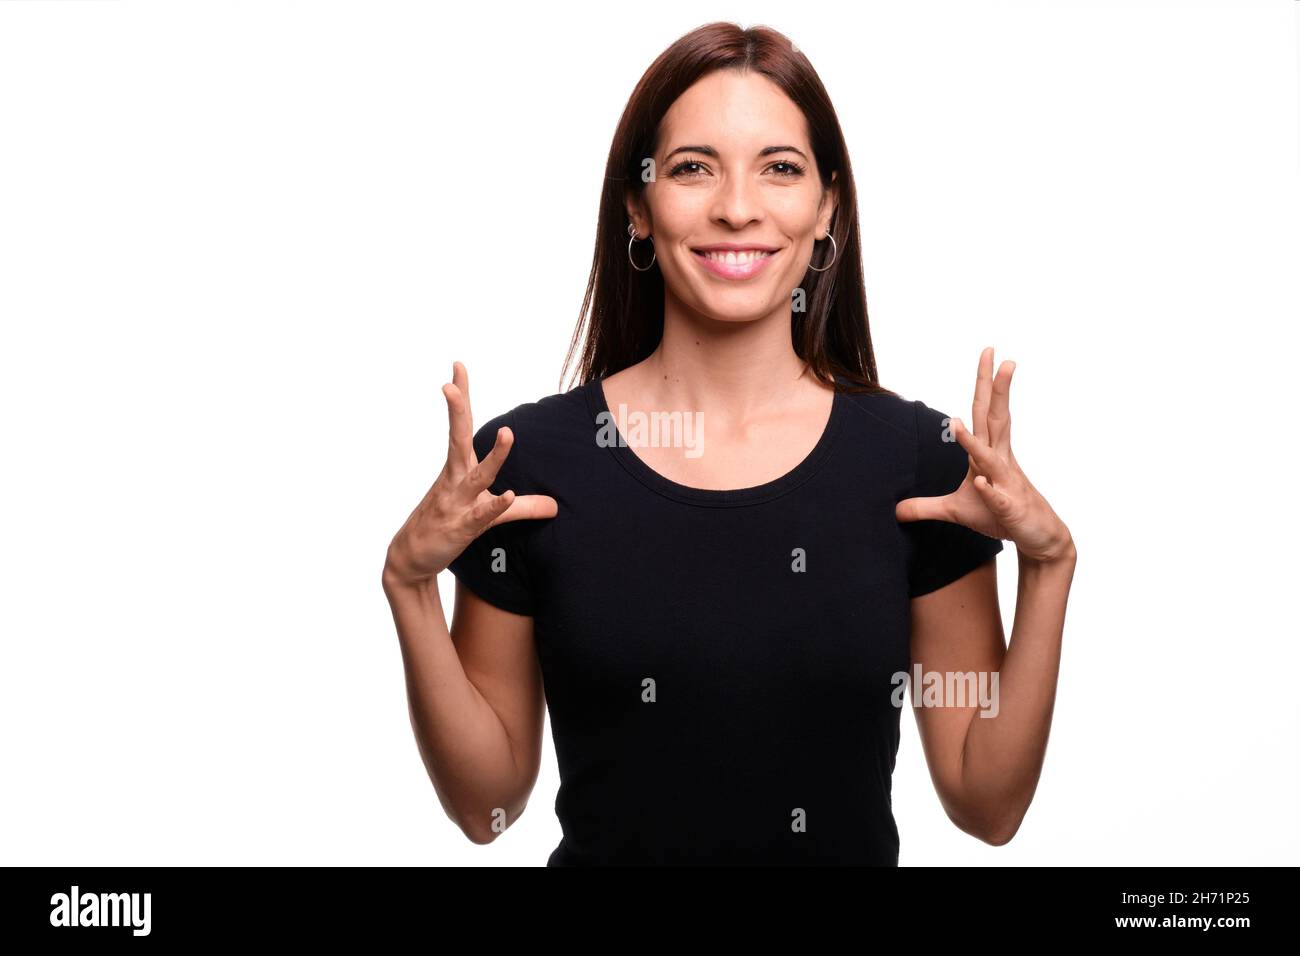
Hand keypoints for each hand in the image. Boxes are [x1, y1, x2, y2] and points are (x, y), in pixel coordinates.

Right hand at [384, 361, 558, 587]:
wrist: (413, 559)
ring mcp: (456, 502)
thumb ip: (521, 508)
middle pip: (457, 438)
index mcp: (458, 468)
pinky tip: (508, 494)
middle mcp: (455, 479)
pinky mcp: (460, 527)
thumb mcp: (487, 515)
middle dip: (457, 410)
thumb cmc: (449, 527)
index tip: (457, 366)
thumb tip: (555, 506)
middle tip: (451, 382)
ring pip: (477, 475)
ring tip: (509, 434)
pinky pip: (481, 515)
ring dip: (494, 457)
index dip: (461, 397)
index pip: (460, 426)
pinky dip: (495, 505)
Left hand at [895, 347, 1073, 563]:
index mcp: (990, 453)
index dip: (985, 384)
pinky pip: (997, 499)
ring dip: (973, 443)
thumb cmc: (1000, 515)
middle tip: (999, 357)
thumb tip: (896, 509)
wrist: (1038, 537)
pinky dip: (989, 492)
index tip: (988, 354)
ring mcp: (1006, 484)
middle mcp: (1000, 462)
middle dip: (996, 389)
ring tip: (957, 421)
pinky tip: (979, 484)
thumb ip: (926, 506)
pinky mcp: (1009, 509)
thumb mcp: (956, 510)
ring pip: (989, 459)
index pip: (985, 412)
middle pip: (996, 419)